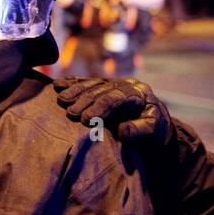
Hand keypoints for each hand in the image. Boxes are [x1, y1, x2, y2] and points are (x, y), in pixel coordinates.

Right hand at [53, 77, 169, 140]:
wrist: (155, 123)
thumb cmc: (154, 130)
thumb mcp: (153, 132)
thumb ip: (140, 131)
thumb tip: (122, 130)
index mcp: (138, 93)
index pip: (117, 97)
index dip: (100, 107)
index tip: (86, 119)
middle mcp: (125, 84)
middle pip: (102, 90)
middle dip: (84, 100)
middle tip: (70, 113)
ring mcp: (114, 83)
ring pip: (92, 84)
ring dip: (75, 91)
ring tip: (61, 99)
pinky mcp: (104, 85)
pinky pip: (87, 82)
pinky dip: (72, 83)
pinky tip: (58, 84)